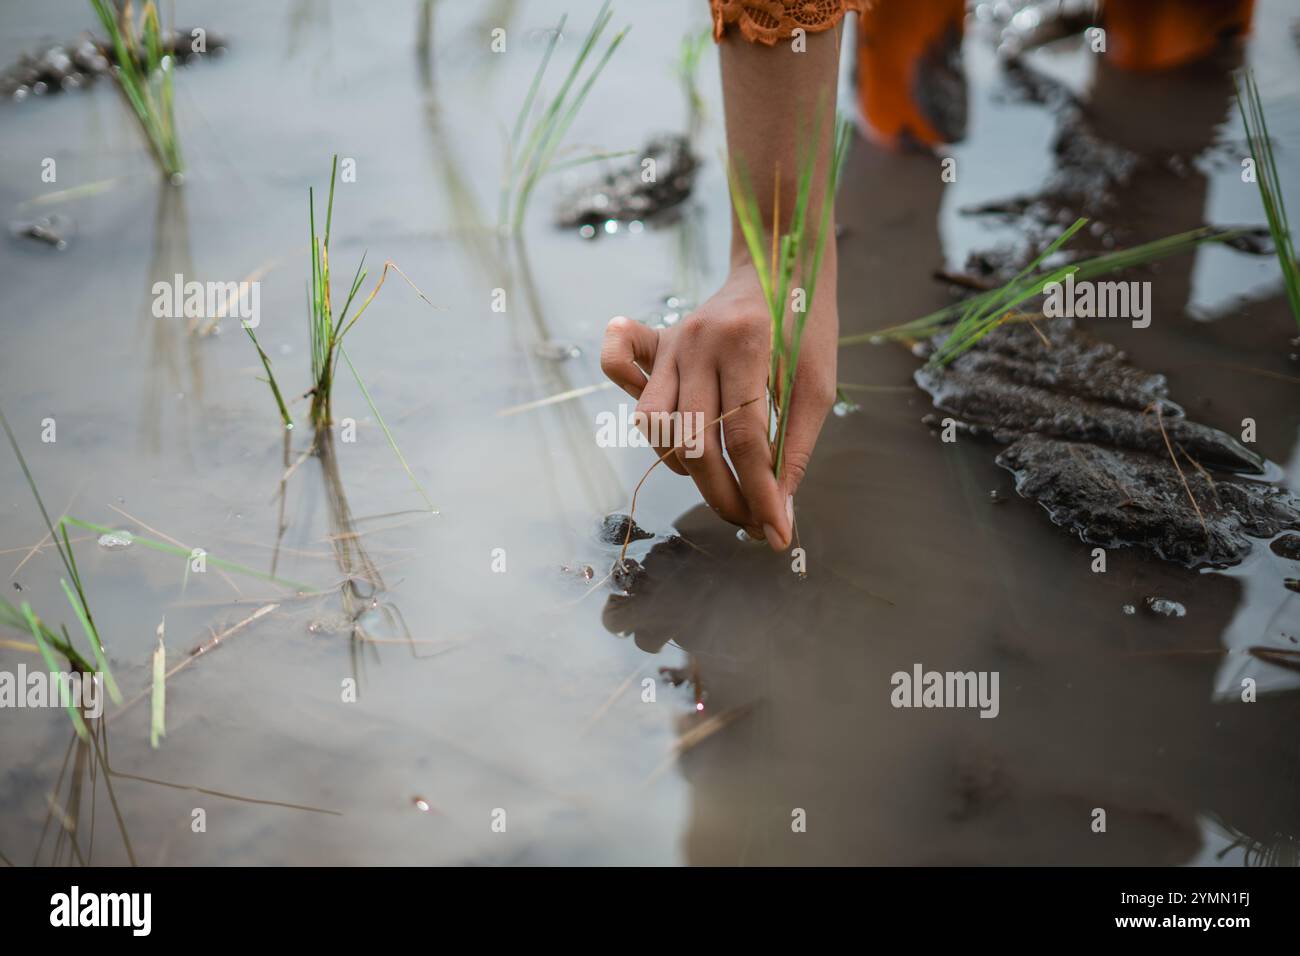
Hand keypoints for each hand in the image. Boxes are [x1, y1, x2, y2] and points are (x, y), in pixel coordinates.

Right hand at [600, 259, 836, 550]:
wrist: (781, 263)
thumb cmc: (806, 327)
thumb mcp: (817, 385)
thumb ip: (796, 447)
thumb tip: (781, 512)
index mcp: (749, 346)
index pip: (746, 441)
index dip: (760, 494)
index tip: (773, 532)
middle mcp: (700, 342)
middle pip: (696, 442)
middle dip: (722, 496)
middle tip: (747, 521)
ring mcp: (674, 340)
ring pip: (654, 423)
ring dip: (683, 466)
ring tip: (716, 478)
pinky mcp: (660, 340)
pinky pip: (619, 364)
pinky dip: (624, 392)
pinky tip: (658, 423)